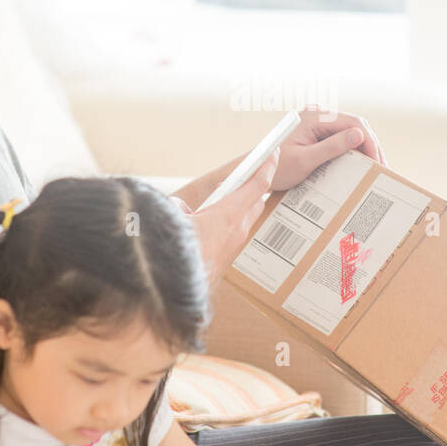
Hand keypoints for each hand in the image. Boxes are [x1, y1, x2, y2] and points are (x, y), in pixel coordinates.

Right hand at [187, 150, 277, 285]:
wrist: (178, 291)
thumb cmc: (177, 255)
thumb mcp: (173, 221)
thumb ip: (178, 207)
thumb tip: (180, 207)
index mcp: (228, 215)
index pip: (256, 185)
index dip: (267, 167)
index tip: (274, 154)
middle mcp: (237, 230)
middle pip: (255, 202)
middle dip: (255, 188)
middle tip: (251, 176)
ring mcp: (235, 247)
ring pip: (245, 220)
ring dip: (240, 208)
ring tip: (226, 201)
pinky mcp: (228, 259)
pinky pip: (234, 235)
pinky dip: (229, 225)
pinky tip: (213, 227)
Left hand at [270, 106, 386, 190]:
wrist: (257, 172)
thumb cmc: (277, 167)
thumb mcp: (306, 160)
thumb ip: (333, 147)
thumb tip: (360, 135)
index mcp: (315, 115)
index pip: (353, 123)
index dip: (369, 142)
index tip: (378, 162)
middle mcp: (318, 114)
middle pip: (354, 125)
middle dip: (370, 145)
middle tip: (382, 167)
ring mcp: (318, 122)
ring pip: (350, 132)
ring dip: (363, 149)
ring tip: (375, 168)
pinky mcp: (317, 132)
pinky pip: (340, 138)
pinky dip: (352, 150)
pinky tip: (361, 164)